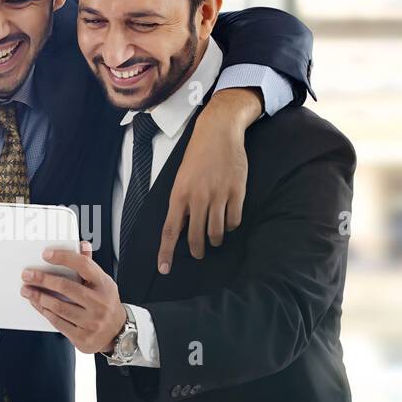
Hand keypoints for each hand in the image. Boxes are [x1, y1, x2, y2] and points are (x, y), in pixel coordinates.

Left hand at [20, 241, 125, 354]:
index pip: (83, 265)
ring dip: (39, 297)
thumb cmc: (106, 303)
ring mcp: (91, 322)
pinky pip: (58, 322)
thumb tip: (82, 245)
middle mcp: (99, 303)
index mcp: (104, 285)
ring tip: (27, 290)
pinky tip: (37, 304)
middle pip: (65, 287)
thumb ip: (89, 265)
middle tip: (27, 275)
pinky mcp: (82, 337)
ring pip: (59, 306)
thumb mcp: (102, 283)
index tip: (46, 255)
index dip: (63, 258)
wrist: (117, 332)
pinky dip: (44, 311)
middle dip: (42, 279)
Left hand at [157, 87, 256, 273]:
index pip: (170, 230)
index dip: (166, 252)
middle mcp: (198, 197)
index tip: (164, 269)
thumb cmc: (198, 155)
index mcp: (179, 194)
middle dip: (197, 251)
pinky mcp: (237, 192)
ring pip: (216, 232)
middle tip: (198, 254)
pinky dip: (230, 225)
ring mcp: (218, 195)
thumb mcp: (182, 178)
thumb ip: (181, 203)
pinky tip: (228, 220)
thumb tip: (181, 228)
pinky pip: (234, 221)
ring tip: (214, 239)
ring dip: (215, 240)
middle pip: (195, 237)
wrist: (218, 132)